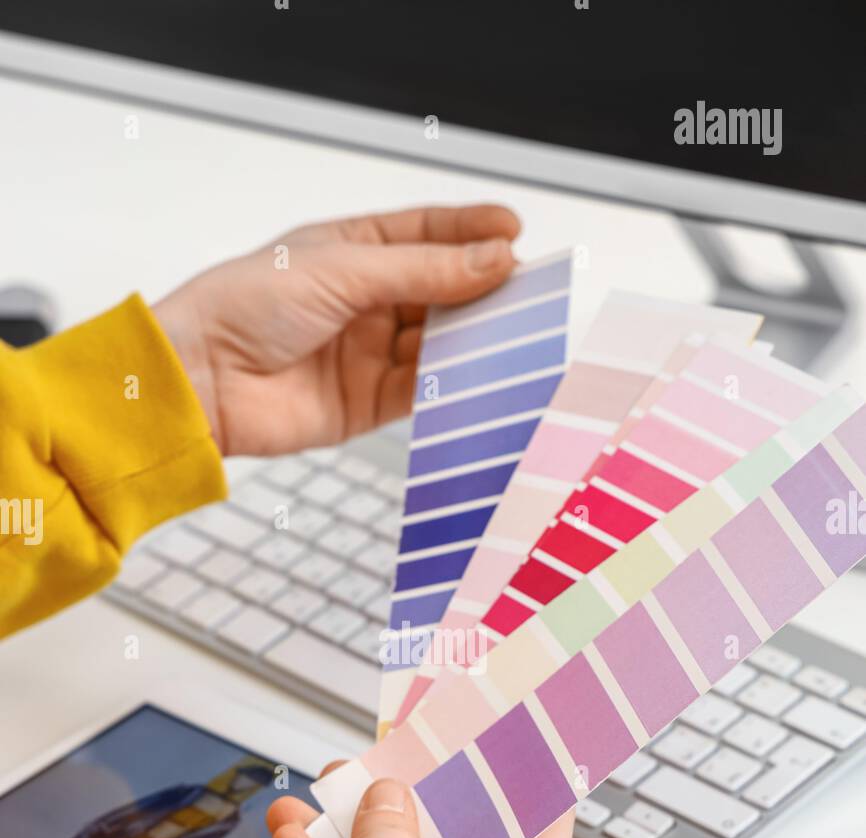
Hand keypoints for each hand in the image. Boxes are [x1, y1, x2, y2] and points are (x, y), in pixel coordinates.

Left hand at [153, 204, 519, 456]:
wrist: (201, 380)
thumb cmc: (246, 305)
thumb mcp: (343, 271)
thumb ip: (422, 270)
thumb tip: (492, 259)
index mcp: (351, 251)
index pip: (426, 234)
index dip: (471, 231)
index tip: (513, 230)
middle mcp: (363, 300)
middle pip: (440, 290)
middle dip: (481, 287)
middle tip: (525, 286)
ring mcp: (367, 352)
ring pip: (438, 340)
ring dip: (473, 335)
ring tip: (510, 329)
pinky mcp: (368, 403)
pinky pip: (423, 390)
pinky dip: (452, 383)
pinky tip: (478, 372)